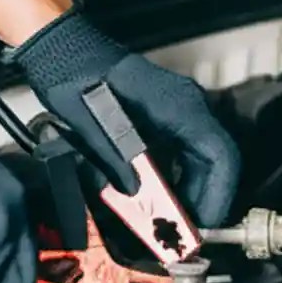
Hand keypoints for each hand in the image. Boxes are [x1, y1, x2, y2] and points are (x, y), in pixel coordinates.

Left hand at [9, 8, 240, 227]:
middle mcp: (185, 106)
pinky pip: (181, 153)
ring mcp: (175, 110)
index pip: (220, 156)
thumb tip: (139, 196)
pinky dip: (172, 178)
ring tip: (165, 220)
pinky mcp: (162, 116)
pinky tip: (152, 196)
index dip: (217, 196)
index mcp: (178, 106)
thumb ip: (119, 164)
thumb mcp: (92, 128)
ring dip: (186, 192)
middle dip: (200, 201)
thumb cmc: (75, 77)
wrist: (61, 49)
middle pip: (213, 163)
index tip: (200, 225)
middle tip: (179, 232)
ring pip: (198, 160)